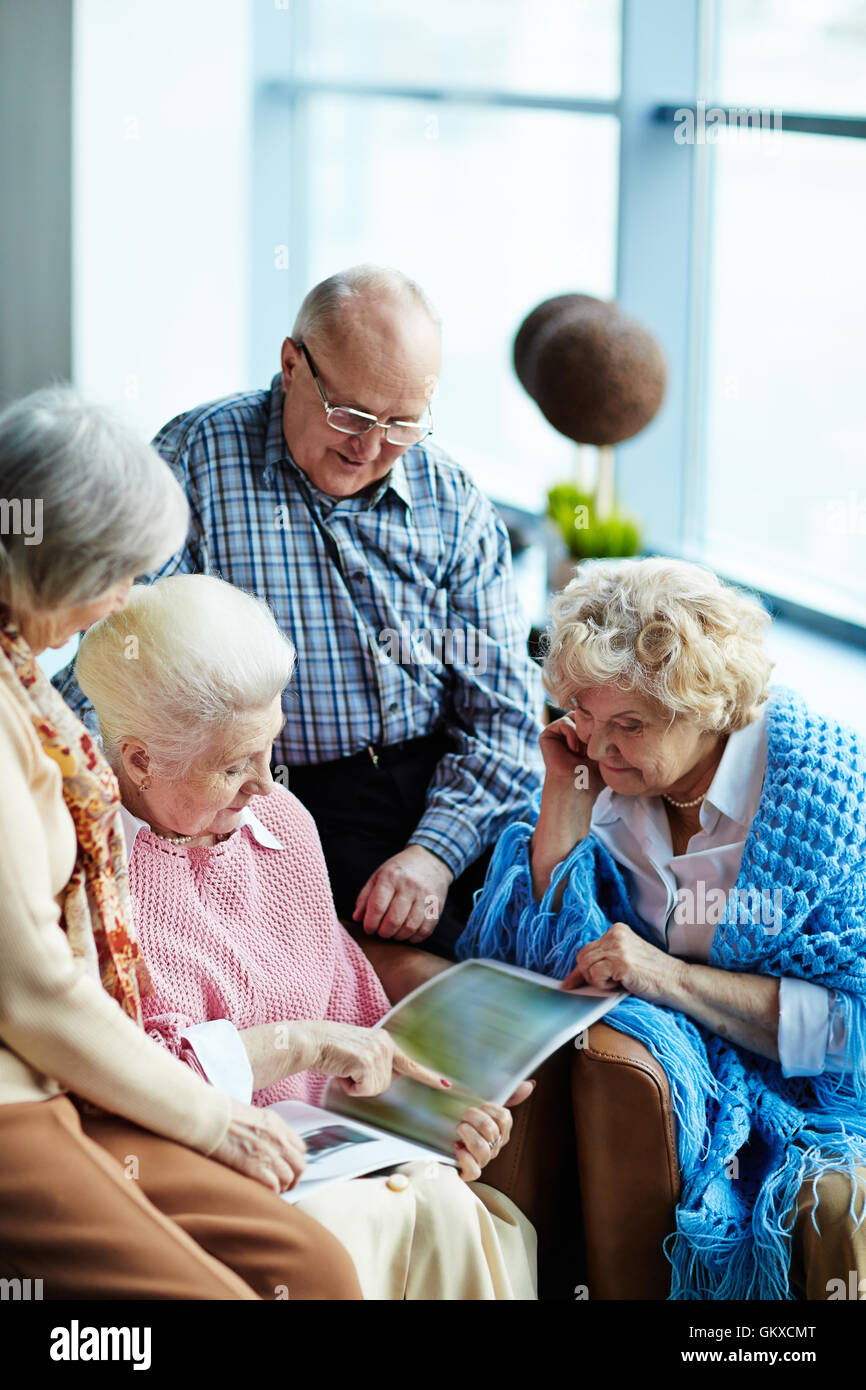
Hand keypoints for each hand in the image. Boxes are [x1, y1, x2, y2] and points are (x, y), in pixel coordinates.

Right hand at [209, 1097, 307, 1193]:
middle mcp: (277, 1139)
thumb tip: (268, 1143)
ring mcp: (268, 1153)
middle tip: (286, 1184)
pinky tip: (264, 1191)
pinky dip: (271, 1191)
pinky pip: (273, 1186)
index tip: (289, 1167)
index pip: (301, 1148)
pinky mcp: (254, 1166)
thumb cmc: (224, 1114)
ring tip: (273, 1190)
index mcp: (277, 1124)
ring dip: (282, 1187)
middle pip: (299, 1166)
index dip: (295, 1161)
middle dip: (294, 1178)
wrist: (210, 1116)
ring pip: (288, 1178)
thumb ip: (266, 1129)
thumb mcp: (253, 1115)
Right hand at [300, 1020, 452, 1097]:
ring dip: (356, 1085)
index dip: (428, 1077)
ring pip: (375, 1089)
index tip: (447, 1085)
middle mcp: (385, 1044)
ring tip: (344, 1068)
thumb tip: (387, 1079)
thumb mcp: (359, 1051)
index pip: (410, 1063)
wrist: (311, 1041)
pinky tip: (341, 1071)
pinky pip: (363, 1089)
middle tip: (349, 1070)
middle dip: (365, 1084)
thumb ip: (375, 1062)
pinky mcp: (366, 1061)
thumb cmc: (329, 1050)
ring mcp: (377, 1052)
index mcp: (384, 1040)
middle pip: (385, 1085)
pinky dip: (350, 1087)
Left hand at [353, 844, 453, 942]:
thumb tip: (357, 918)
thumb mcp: (378, 876)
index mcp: (391, 877)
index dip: (370, 923)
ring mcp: (425, 896)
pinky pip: (425, 930)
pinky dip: (414, 937)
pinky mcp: (437, 906)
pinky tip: (408, 933)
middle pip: (393, 920)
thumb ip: (365, 897)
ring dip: (398, 936)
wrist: (430, 860)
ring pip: (409, 928)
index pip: (377, 907)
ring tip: (393, 933)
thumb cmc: (399, 871)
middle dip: (383, 933)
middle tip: (381, 932)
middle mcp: (409, 886)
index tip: (368, 928)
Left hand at [453, 1080, 534, 1181]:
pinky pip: (474, 1170)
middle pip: (490, 1129)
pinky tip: (457, 1147)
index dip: (488, 1108)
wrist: (444, 1141)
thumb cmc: (468, 1121)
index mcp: (501, 1131)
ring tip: (459, 1128)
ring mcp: (483, 1160)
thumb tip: (530, 1085)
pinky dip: (464, 1157)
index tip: (478, 1105)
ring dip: (466, 1133)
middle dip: (473, 1117)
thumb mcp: (484, 1106)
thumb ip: (509, 1095)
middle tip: (464, 1115)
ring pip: (482, 1148)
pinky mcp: (469, 1172)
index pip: (504, 1117)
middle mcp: (495, 1146)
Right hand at [539, 714, 604, 802]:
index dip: (601, 725)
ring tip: (584, 750)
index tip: (602, 745)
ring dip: (583, 733)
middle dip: (592, 727)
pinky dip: (572, 734)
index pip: (594, 716)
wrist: (577, 787)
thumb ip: (608, 732)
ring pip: (575, 716)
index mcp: (581, 733)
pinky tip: (574, 749)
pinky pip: (564, 722)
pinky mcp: (547, 733)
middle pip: (585, 713)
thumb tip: (618, 715)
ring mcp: (557, 731)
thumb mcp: (606, 750)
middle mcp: (568, 730)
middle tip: (593, 746)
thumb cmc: (593, 775)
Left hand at [559, 922, 680, 1003]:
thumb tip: (574, 976)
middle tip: (607, 984)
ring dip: (598, 981)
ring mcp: (618, 946)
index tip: (570, 983)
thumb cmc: (652, 976)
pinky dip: (604, 985)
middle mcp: (616, 934)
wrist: (676, 982)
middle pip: (582, 957)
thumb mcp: (625, 960)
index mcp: (617, 930)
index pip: (586, 949)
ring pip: (586, 966)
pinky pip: (595, 975)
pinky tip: (621, 983)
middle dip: (588, 975)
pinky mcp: (620, 961)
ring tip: (619, 982)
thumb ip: (604, 960)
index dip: (580, 969)